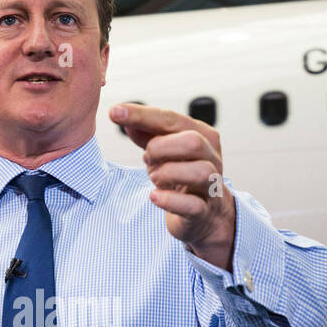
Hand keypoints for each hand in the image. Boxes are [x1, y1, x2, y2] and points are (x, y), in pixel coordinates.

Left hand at [110, 103, 235, 269]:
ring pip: (200, 172)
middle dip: (161, 148)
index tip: (115, 112)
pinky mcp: (204, 211)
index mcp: (202, 135)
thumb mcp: (163, 152)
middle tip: (147, 158)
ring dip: (168, 173)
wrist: (203, 214)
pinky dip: (169, 200)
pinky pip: (192, 205)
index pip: (171, 119)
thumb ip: (145, 133)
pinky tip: (154, 196)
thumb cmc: (181, 177)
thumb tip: (121, 113)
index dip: (142, 115)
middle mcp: (211, 157)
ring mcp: (211, 185)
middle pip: (193, 142)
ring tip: (154, 178)